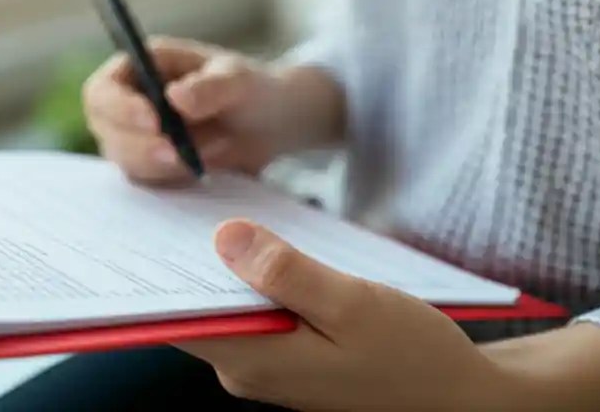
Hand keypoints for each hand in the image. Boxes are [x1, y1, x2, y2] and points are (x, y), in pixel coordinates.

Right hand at [82, 37, 295, 182]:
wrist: (270, 125)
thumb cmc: (249, 88)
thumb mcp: (239, 80)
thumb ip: (211, 86)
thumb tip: (175, 97)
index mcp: (140, 68)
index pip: (102, 91)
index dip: (118, 108)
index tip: (153, 121)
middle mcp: (128, 104)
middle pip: (105, 132)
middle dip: (140, 146)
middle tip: (178, 153)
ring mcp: (136, 140)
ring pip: (126, 163)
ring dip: (165, 164)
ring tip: (216, 146)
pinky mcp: (153, 169)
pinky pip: (149, 184)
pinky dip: (176, 180)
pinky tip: (208, 167)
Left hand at [176, 220, 502, 410]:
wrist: (456, 397)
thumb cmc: (412, 353)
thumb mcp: (354, 305)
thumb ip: (288, 272)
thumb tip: (224, 237)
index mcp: (257, 361)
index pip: (178, 320)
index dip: (156, 277)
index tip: (144, 231)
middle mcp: (250, 371)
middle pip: (197, 310)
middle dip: (189, 262)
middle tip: (180, 206)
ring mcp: (267, 366)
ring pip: (225, 309)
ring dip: (225, 268)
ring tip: (220, 217)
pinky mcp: (287, 358)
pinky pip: (252, 313)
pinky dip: (254, 280)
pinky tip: (262, 248)